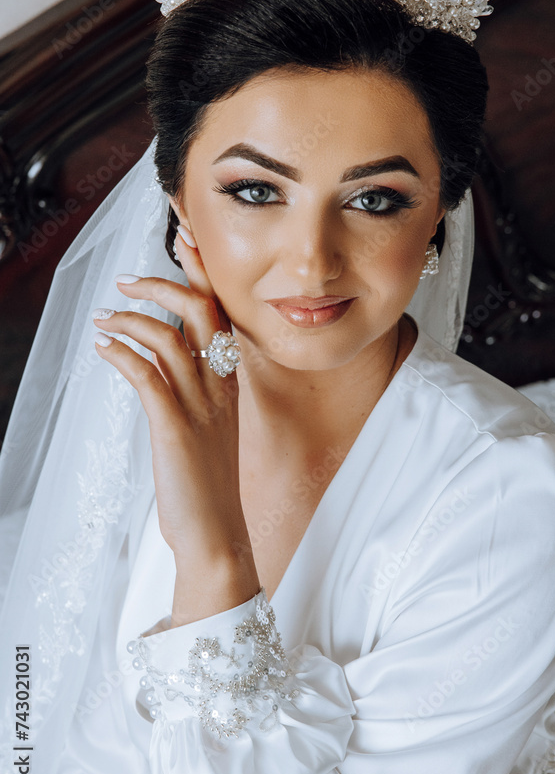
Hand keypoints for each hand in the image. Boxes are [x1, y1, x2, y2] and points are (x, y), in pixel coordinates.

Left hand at [93, 227, 259, 622]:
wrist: (217, 535)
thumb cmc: (209, 483)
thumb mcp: (210, 426)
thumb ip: (197, 388)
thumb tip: (165, 357)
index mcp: (231, 382)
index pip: (222, 313)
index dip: (203, 272)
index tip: (185, 238)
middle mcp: (220, 386)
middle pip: (201, 311)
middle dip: (163, 282)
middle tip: (126, 280)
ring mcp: (200, 405)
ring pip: (168, 336)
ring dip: (130, 318)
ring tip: (103, 319)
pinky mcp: (175, 426)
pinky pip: (146, 374)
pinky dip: (121, 352)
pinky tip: (104, 347)